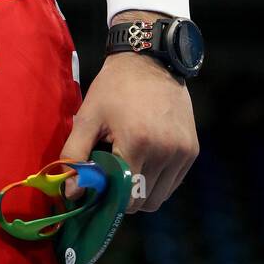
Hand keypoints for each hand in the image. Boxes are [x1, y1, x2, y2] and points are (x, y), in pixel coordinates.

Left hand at [58, 12, 198, 212]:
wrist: (149, 61)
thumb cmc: (113, 88)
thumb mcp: (88, 117)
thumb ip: (75, 155)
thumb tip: (71, 192)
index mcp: (138, 143)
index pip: (125, 197)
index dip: (108, 197)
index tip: (98, 186)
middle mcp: (165, 151)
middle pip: (142, 202)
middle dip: (123, 195)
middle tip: (110, 173)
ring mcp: (182, 152)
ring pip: (159, 196)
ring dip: (141, 190)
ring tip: (127, 163)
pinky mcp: (192, 150)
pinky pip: (173, 183)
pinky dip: (157, 180)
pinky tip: (144, 158)